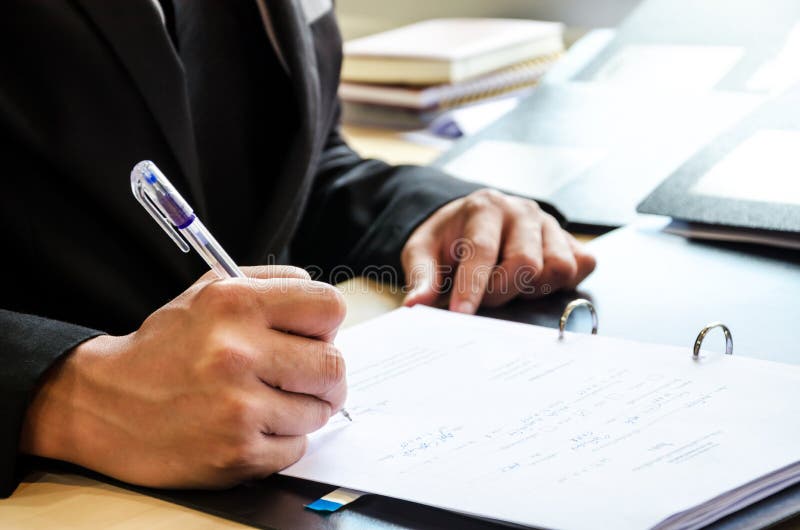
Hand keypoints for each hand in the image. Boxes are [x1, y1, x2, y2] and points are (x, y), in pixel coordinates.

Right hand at [20, 266, 346, 488]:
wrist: (105, 404)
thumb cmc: (166, 347)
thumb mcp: (209, 292)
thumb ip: (270, 286)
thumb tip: (327, 307)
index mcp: (235, 303)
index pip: (330, 307)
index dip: (327, 325)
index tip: (314, 337)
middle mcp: (236, 352)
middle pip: (334, 365)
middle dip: (325, 374)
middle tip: (305, 378)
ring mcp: (237, 407)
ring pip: (320, 410)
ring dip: (303, 409)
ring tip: (269, 401)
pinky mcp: (236, 452)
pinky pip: (296, 447)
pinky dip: (282, 440)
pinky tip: (252, 427)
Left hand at [402, 189, 595, 312]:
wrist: (470, 220)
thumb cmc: (448, 238)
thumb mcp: (423, 251)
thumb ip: (421, 277)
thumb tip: (416, 305)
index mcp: (484, 207)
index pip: (482, 250)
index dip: (472, 287)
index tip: (461, 314)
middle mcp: (521, 211)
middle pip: (524, 263)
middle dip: (501, 291)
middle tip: (484, 297)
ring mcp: (550, 224)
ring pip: (558, 267)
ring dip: (533, 289)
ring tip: (511, 288)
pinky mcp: (570, 239)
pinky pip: (582, 265)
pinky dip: (562, 282)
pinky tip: (536, 284)